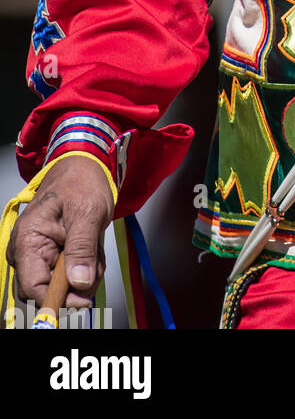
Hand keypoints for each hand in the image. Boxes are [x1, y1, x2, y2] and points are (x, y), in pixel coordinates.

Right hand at [6, 157, 114, 310]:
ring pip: (63, 283)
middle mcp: (27, 251)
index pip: (32, 286)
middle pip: (48, 289)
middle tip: (95, 260)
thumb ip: (83, 248)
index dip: (56, 298)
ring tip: (95, 245)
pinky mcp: (53, 254)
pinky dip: (85, 264)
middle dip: (76, 281)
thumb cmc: (81, 182)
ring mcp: (40, 254)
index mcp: (27, 240)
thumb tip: (79, 282)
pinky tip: (92, 247)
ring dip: (85, 270)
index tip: (83, 298)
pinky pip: (70, 273)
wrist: (85, 167)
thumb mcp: (87, 212)